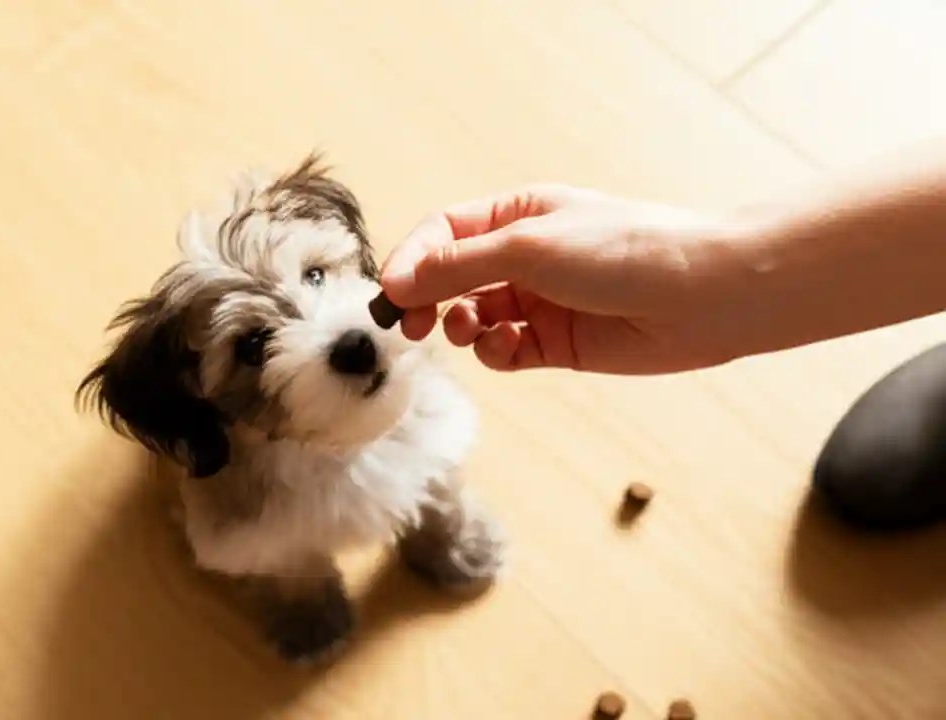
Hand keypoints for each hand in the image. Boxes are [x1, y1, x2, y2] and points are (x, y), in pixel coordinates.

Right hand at [380, 185, 746, 373]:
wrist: (703, 296)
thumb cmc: (626, 251)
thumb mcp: (529, 248)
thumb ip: (459, 266)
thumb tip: (400, 281)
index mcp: (518, 215)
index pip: (443, 233)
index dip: (412, 259)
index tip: (391, 292)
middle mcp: (525, 255)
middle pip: (450, 277)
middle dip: (427, 299)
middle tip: (411, 324)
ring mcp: (540, 300)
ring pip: (473, 318)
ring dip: (463, 327)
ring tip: (471, 331)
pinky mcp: (556, 342)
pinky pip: (504, 350)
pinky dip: (497, 352)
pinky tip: (512, 346)